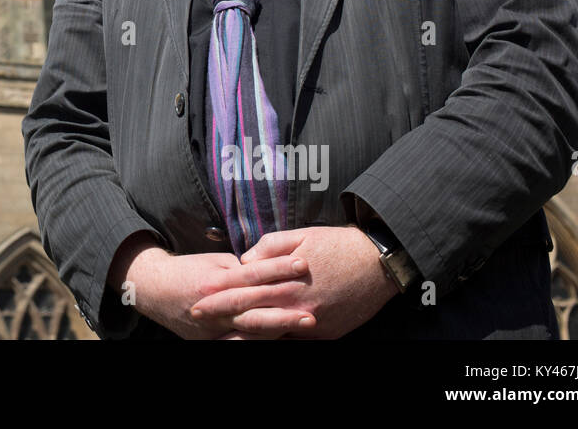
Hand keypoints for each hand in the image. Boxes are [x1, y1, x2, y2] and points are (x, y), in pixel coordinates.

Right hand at [111, 236, 314, 338]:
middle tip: (312, 309)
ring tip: (305, 325)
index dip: (278, 269)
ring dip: (278, 328)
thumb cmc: (189, 270)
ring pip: (250, 330)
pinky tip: (280, 341)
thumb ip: (242, 269)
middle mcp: (214, 306)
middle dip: (285, 310)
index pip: (252, 275)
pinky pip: (238, 343)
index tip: (303, 264)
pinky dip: (259, 343)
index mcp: (216, 282)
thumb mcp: (215, 262)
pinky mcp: (210, 341)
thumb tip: (268, 271)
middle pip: (254, 308)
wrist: (154, 289)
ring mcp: (212, 327)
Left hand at [187, 226, 400, 339]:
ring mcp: (313, 323)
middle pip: (252, 316)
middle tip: (198, 319)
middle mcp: (297, 305)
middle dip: (224, 319)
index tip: (199, 299)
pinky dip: (276, 340)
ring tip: (222, 339)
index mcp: (286, 281)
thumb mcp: (300, 235)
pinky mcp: (327, 333)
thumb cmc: (338, 245)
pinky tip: (260, 341)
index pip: (244, 290)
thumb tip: (245, 260)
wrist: (379, 263)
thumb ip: (268, 247)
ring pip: (272, 333)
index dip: (220, 297)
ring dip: (246, 336)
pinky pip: (296, 339)